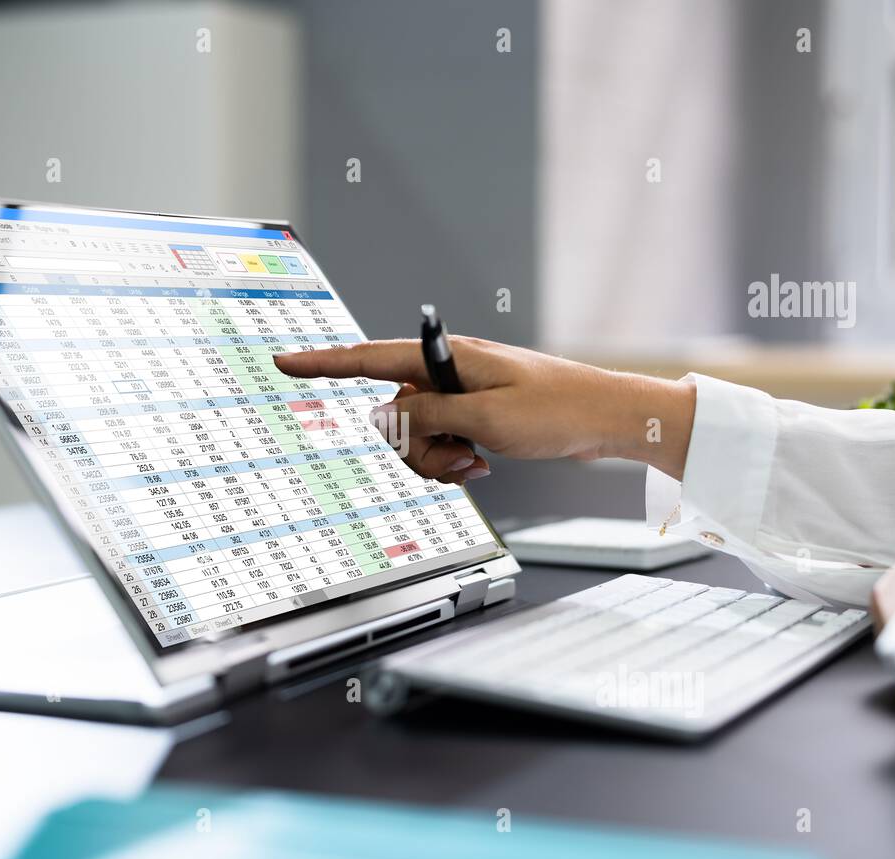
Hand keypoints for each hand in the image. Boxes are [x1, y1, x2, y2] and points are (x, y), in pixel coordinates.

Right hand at [272, 337, 695, 483]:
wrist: (609, 418)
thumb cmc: (558, 409)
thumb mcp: (486, 419)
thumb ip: (428, 418)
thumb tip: (386, 420)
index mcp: (446, 357)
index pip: (370, 358)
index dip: (323, 363)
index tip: (285, 361)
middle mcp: (447, 373)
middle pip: (393, 414)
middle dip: (415, 447)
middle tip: (459, 458)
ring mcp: (460, 396)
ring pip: (416, 437)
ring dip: (437, 460)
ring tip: (477, 463)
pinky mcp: (474, 416)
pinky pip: (440, 443)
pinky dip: (453, 461)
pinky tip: (483, 464)